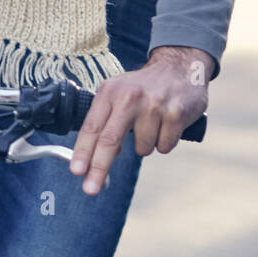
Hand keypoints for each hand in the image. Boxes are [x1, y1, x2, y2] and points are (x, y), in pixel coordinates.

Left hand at [69, 45, 213, 194]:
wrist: (181, 67)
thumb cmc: (144, 87)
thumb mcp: (119, 94)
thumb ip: (106, 121)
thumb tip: (96, 157)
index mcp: (110, 91)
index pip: (92, 126)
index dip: (82, 152)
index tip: (76, 171)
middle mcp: (130, 97)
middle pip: (109, 140)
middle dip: (98, 168)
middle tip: (90, 189)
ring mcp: (154, 105)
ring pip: (142, 149)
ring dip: (146, 145)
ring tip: (152, 124)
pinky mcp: (175, 114)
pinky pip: (164, 147)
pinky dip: (165, 142)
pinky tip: (167, 125)